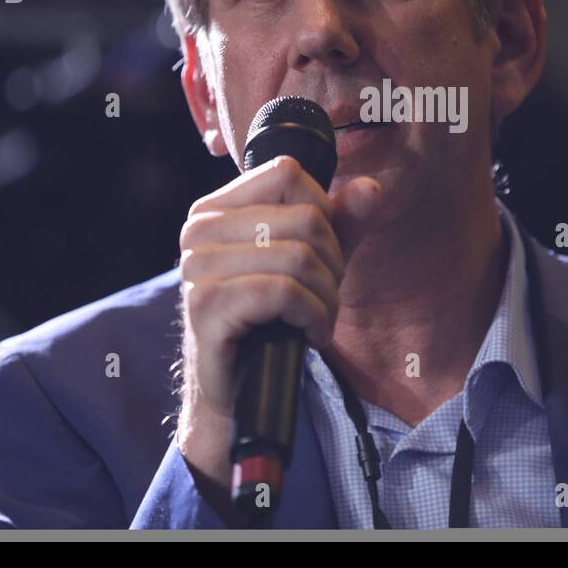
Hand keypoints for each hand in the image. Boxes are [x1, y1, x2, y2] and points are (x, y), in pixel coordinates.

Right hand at [172, 156, 381, 494]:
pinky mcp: (207, 304)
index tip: (322, 257)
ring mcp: (197, 266)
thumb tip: (369, 188)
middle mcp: (198, 230)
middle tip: (321, 301)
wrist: (239, 393)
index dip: (325, 215)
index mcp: (216, 208)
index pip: (289, 174)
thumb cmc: (271, 322)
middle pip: (305, 219)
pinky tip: (308, 336)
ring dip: (325, 298)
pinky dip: (313, 317)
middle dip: (332, 265)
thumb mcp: (314, 263)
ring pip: (300, 257)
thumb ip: (340, 223)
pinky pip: (285, 291)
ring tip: (315, 322)